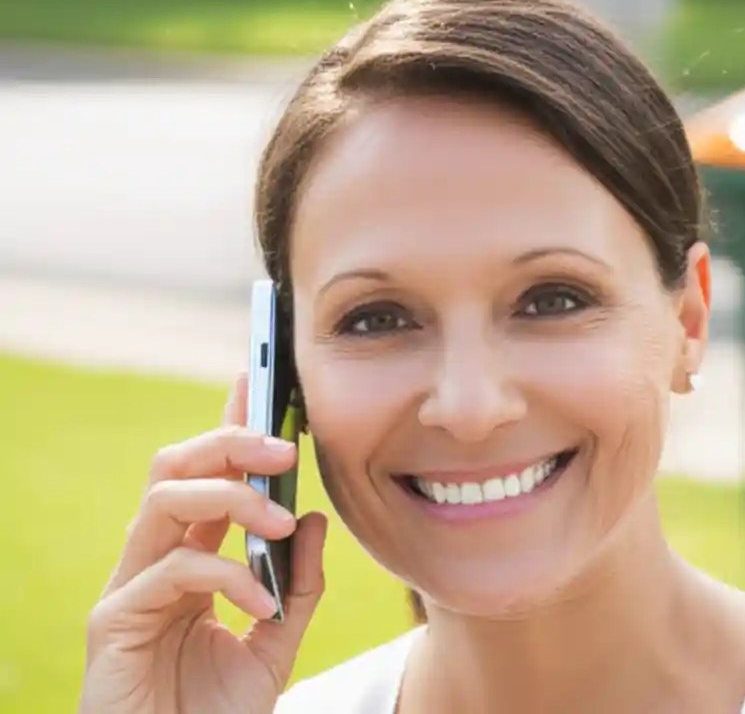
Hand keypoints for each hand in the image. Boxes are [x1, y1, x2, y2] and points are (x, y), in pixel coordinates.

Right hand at [79, 373, 326, 713]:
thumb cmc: (213, 712)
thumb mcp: (275, 644)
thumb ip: (297, 585)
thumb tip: (312, 518)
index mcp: (190, 558)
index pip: (207, 475)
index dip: (228, 426)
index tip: (258, 384)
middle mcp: (155, 560)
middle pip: (176, 467)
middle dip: (230, 443)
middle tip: (286, 448)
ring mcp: (129, 587)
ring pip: (165, 500)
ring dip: (231, 498)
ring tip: (279, 524)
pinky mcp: (112, 621)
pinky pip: (173, 571)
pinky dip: (229, 577)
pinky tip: (264, 607)